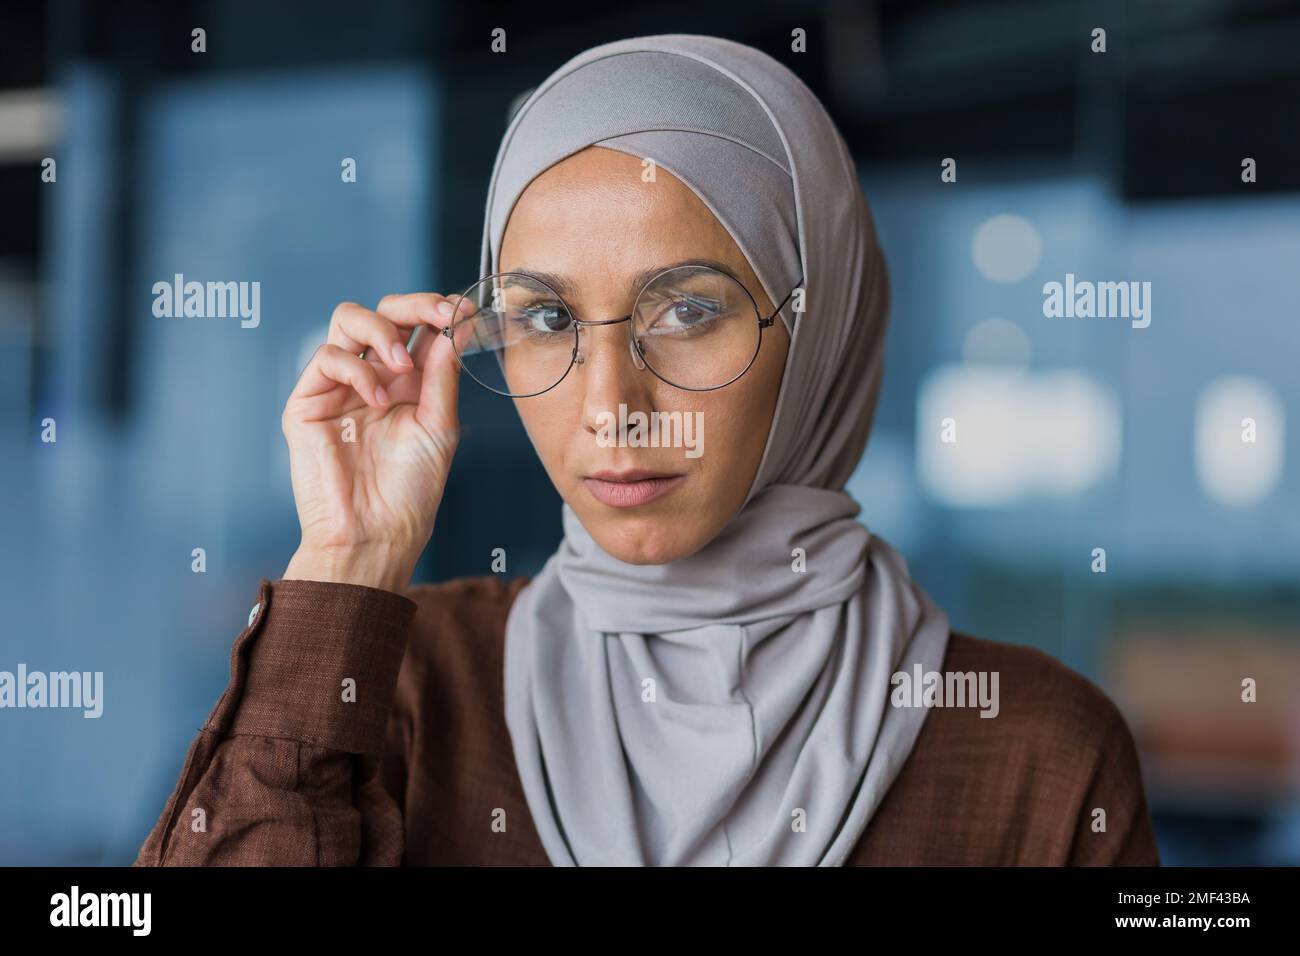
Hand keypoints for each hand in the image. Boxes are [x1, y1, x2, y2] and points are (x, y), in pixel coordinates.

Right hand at [280, 293, 464, 591]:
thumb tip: (451, 327)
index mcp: (407, 383)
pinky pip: (327, 357)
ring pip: (348, 320)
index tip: (462, 310)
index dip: (436, 310)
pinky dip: (356, 369)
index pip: (416, 327)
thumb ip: (441, 375)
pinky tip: (375, 398)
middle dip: (413, 304)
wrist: (376, 532)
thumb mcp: (440, 425)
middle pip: (382, 312)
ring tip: (402, 362)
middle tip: (439, 314)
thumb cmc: (410, 491)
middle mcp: (373, 378)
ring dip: (382, 328)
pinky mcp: (308, 401)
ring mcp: (339, 386)